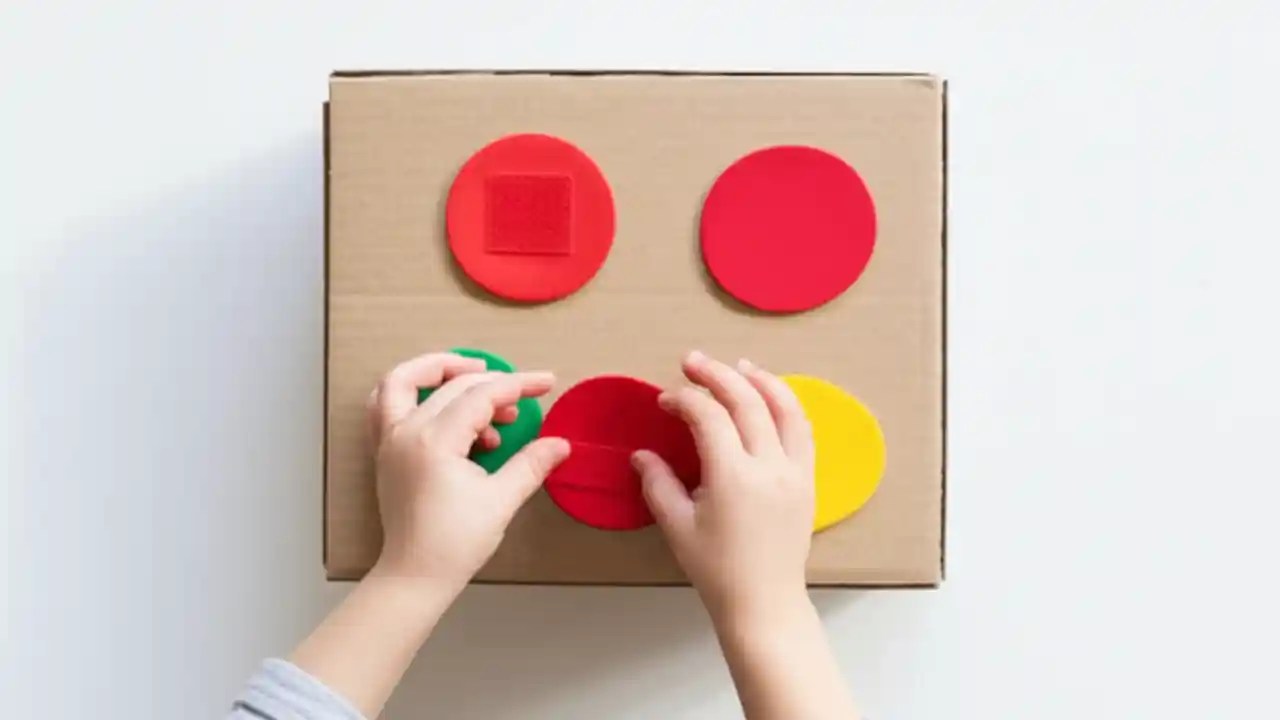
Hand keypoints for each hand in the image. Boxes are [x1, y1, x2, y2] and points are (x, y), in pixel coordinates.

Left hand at [366, 352, 570, 590]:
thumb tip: (560, 443)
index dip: (518, 384)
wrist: (415, 575)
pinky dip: (410, 393)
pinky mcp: (384, 453)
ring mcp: (389, 441)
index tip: (546, 382)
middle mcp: (405, 432)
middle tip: (521, 398)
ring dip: (435, 370)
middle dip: (492, 384)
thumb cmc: (455, 543)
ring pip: (401, 382)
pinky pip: (384, 405)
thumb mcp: (501, 500)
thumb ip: (531, 464)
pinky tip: (437, 401)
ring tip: (472, 377)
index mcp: (435, 441)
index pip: (481, 396)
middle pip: (451, 386)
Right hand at [634, 351, 815, 624]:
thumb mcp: (678, 527)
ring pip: (785, 408)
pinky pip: (802, 430)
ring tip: (738, 366)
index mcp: (733, 478)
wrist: (764, 603)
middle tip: (692, 361)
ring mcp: (795, 472)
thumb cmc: (716, 571)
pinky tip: (770, 398)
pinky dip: (785, 405)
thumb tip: (642, 454)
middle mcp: (770, 467)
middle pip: (747, 401)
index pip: (709, 418)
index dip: (684, 400)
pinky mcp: (808, 480)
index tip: (665, 401)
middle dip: (717, 375)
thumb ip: (658, 484)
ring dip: (760, 380)